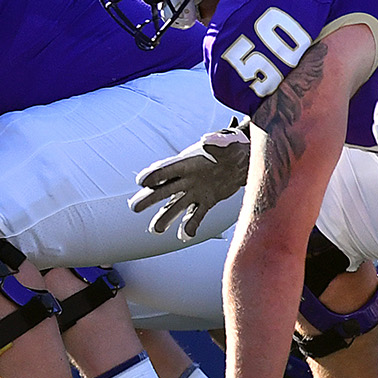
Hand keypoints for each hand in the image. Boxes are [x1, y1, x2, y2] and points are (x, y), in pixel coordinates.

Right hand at [132, 125, 248, 239]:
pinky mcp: (206, 201)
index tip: (142, 181)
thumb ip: (217, 142)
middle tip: (134, 208)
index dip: (155, 175)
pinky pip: (196, 215)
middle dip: (149, 199)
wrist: (243, 159)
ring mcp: (195, 191)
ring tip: (156, 230)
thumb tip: (208, 141)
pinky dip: (190, 226)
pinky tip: (184, 236)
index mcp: (188, 162)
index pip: (167, 169)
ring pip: (176, 206)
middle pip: (164, 190)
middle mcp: (187, 178)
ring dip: (165, 218)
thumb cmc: (232, 146)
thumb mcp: (226, 141)